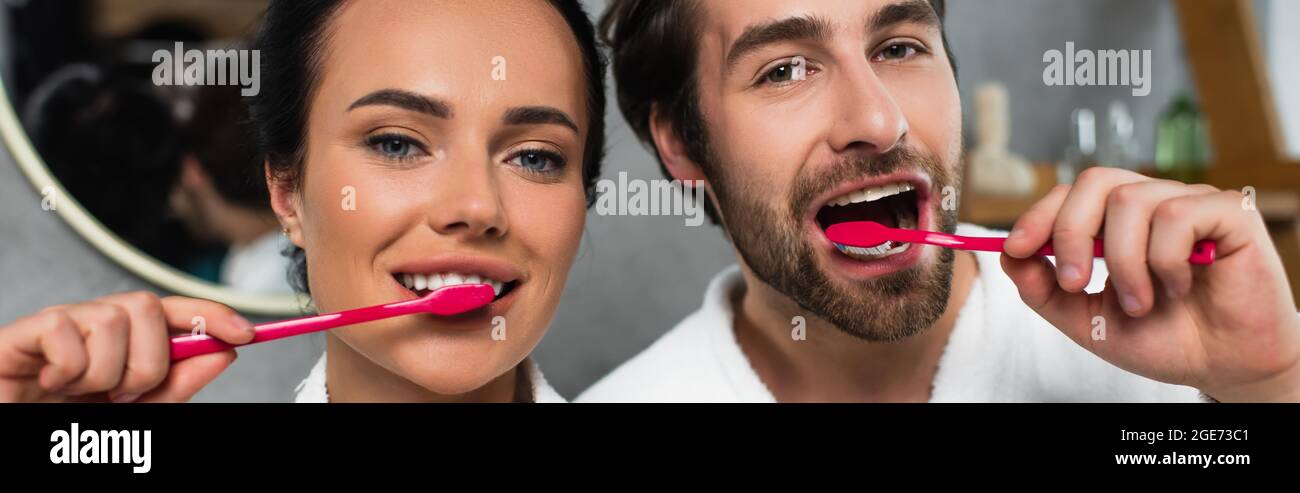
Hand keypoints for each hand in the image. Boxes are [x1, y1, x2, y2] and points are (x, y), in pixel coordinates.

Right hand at [0, 291, 254, 401]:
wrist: (14, 426)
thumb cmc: (70, 421)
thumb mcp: (137, 408)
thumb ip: (178, 382)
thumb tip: (224, 352)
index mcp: (125, 338)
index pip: (175, 310)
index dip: (212, 314)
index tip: (247, 334)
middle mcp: (96, 321)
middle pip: (146, 306)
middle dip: (148, 360)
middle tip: (122, 394)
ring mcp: (61, 322)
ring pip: (111, 319)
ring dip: (105, 372)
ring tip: (81, 393)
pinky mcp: (25, 331)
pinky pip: (64, 331)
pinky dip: (66, 369)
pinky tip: (52, 384)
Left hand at [1000, 167, 1299, 401]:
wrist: (1222, 367)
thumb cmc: (1161, 338)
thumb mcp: (1086, 320)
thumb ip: (1044, 289)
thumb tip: (1007, 254)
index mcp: (1116, 222)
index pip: (1070, 194)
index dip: (1038, 215)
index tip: (1016, 248)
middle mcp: (1152, 202)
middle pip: (1095, 181)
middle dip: (1070, 232)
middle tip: (1077, 284)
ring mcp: (1191, 202)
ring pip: (1132, 200)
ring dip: (1125, 262)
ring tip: (1140, 303)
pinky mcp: (1229, 212)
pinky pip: (1178, 215)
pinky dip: (1165, 259)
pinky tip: (1178, 287)